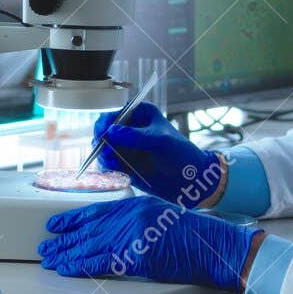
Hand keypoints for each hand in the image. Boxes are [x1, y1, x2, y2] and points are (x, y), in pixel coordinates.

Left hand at [38, 195, 259, 289]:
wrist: (215, 247)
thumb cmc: (195, 237)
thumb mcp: (161, 218)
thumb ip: (136, 221)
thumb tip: (114, 234)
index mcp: (136, 205)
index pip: (95, 210)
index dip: (72, 219)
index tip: (55, 225)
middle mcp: (130, 216)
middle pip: (88, 228)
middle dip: (63, 239)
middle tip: (45, 246)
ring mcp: (132, 235)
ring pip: (89, 245)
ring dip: (66, 253)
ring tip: (49, 259)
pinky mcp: (136, 255)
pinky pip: (100, 261)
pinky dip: (80, 266)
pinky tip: (67, 269)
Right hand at [95, 103, 220, 206]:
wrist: (191, 182)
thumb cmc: (182, 155)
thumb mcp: (160, 142)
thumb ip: (135, 136)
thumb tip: (110, 131)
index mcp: (141, 114)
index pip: (116, 111)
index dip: (106, 121)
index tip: (103, 133)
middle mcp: (131, 129)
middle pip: (105, 129)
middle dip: (101, 139)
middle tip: (105, 150)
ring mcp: (127, 147)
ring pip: (104, 147)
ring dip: (103, 154)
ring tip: (113, 161)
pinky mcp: (126, 164)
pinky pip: (109, 163)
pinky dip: (108, 166)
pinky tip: (116, 169)